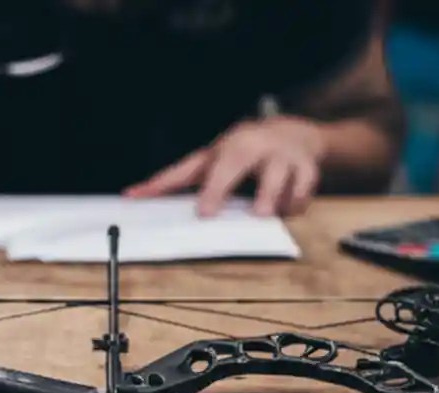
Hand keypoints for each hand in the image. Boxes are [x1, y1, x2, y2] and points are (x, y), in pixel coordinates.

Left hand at [124, 117, 326, 217]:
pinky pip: (304, 187)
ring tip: (263, 213)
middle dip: (223, 186)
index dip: (191, 187)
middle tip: (210, 212)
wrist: (293, 133)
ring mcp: (281, 156)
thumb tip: (132, 194)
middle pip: (236, 162)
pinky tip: (287, 210)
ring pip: (278, 174)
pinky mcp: (307, 167)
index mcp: (227, 147)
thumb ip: (175, 179)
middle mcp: (253, 147)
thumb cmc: (241, 151)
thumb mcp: (209, 159)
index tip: (194, 211)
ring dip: (272, 195)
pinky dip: (296, 202)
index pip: (202, 167)